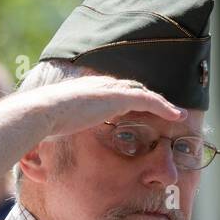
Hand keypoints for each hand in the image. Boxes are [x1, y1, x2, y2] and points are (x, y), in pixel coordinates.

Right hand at [42, 75, 185, 138]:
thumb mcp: (54, 120)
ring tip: (175, 113)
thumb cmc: (42, 120)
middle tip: (161, 109)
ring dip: (160, 103)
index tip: (134, 109)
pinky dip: (165, 107)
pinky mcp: (119, 98)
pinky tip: (177, 115)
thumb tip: (52, 135)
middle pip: (132, 88)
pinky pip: (149, 101)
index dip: (127, 98)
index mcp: (88, 88)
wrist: (43, 111)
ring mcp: (110, 89)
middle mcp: (101, 84)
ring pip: (143, 93)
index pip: (114, 90)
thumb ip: (61, 123)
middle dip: (147, 98)